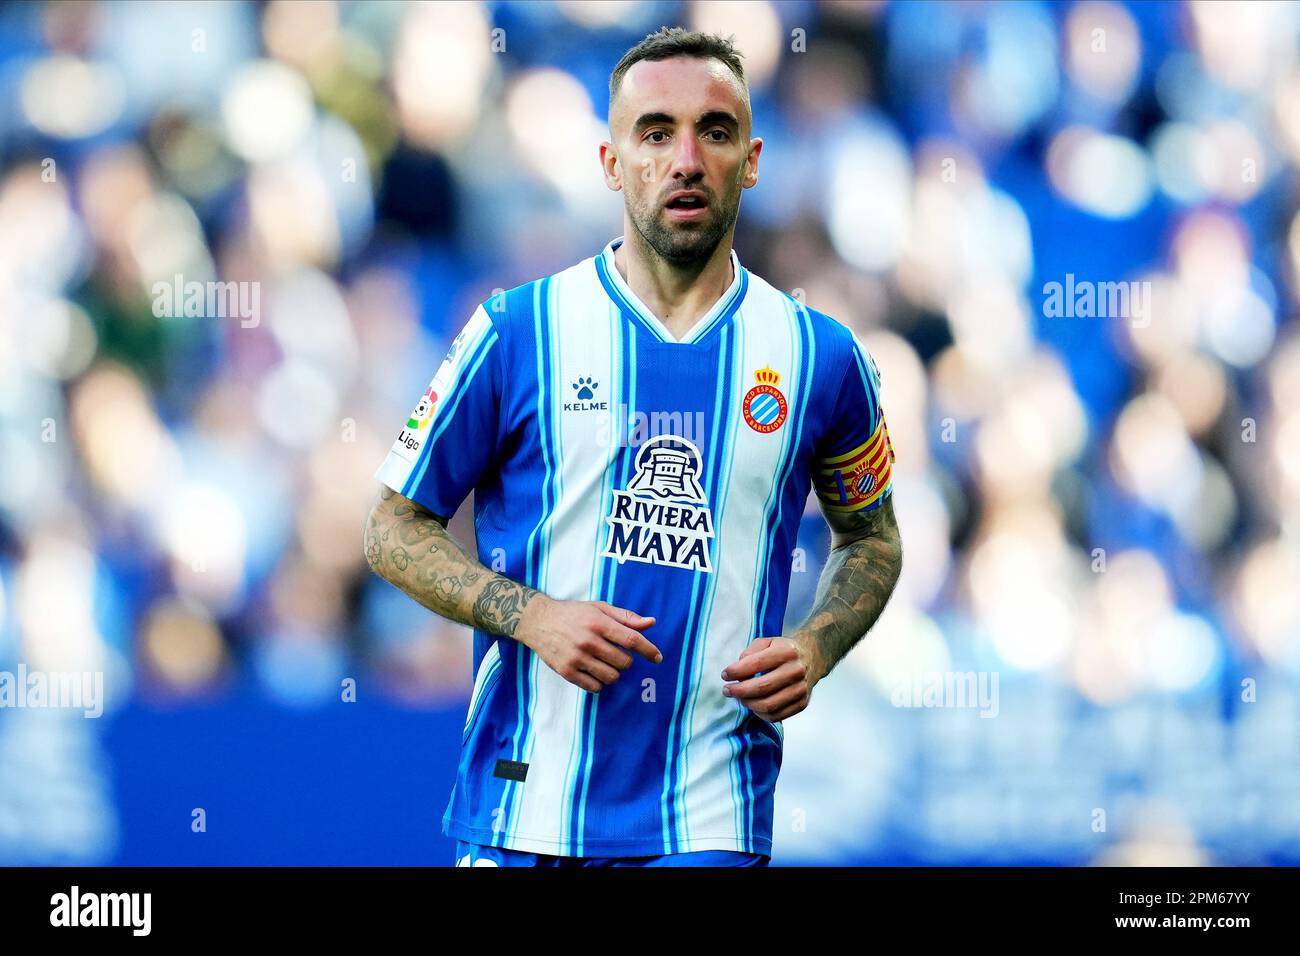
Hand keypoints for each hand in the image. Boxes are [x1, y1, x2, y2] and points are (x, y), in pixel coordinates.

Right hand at [514, 596, 660, 692]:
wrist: (538, 621)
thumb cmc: (573, 614)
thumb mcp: (599, 608)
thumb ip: (626, 617)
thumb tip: (651, 623)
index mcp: (598, 622)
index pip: (631, 640)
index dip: (649, 650)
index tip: (658, 658)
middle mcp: (588, 641)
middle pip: (624, 662)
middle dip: (626, 660)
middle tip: (616, 653)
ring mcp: (576, 658)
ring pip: (611, 677)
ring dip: (613, 672)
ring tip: (604, 662)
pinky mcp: (566, 671)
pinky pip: (594, 687)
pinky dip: (599, 682)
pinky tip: (593, 671)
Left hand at [720, 636, 820, 721]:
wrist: (813, 657)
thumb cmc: (784, 650)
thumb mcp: (767, 642)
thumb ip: (750, 652)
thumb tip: (737, 669)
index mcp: (786, 652)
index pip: (756, 664)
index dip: (736, 671)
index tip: (725, 675)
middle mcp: (796, 671)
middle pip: (762, 687)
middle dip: (739, 691)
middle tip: (727, 690)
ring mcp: (801, 689)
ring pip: (768, 705)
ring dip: (748, 704)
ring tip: (739, 698)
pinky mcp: (802, 704)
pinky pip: (777, 716)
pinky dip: (760, 714)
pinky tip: (753, 705)